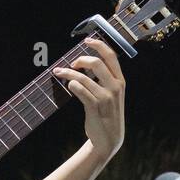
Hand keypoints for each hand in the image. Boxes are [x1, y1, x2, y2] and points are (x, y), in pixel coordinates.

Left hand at [52, 37, 124, 161]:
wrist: (109, 139)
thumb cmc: (107, 115)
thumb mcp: (112, 95)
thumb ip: (105, 80)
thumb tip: (87, 65)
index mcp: (120, 81)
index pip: (111, 56)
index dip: (98, 45)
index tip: (87, 40)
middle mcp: (115, 86)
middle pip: (96, 63)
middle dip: (80, 59)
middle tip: (71, 64)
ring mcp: (106, 97)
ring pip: (83, 77)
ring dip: (68, 73)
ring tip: (59, 72)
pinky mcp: (95, 106)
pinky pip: (79, 89)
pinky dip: (72, 85)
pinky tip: (69, 86)